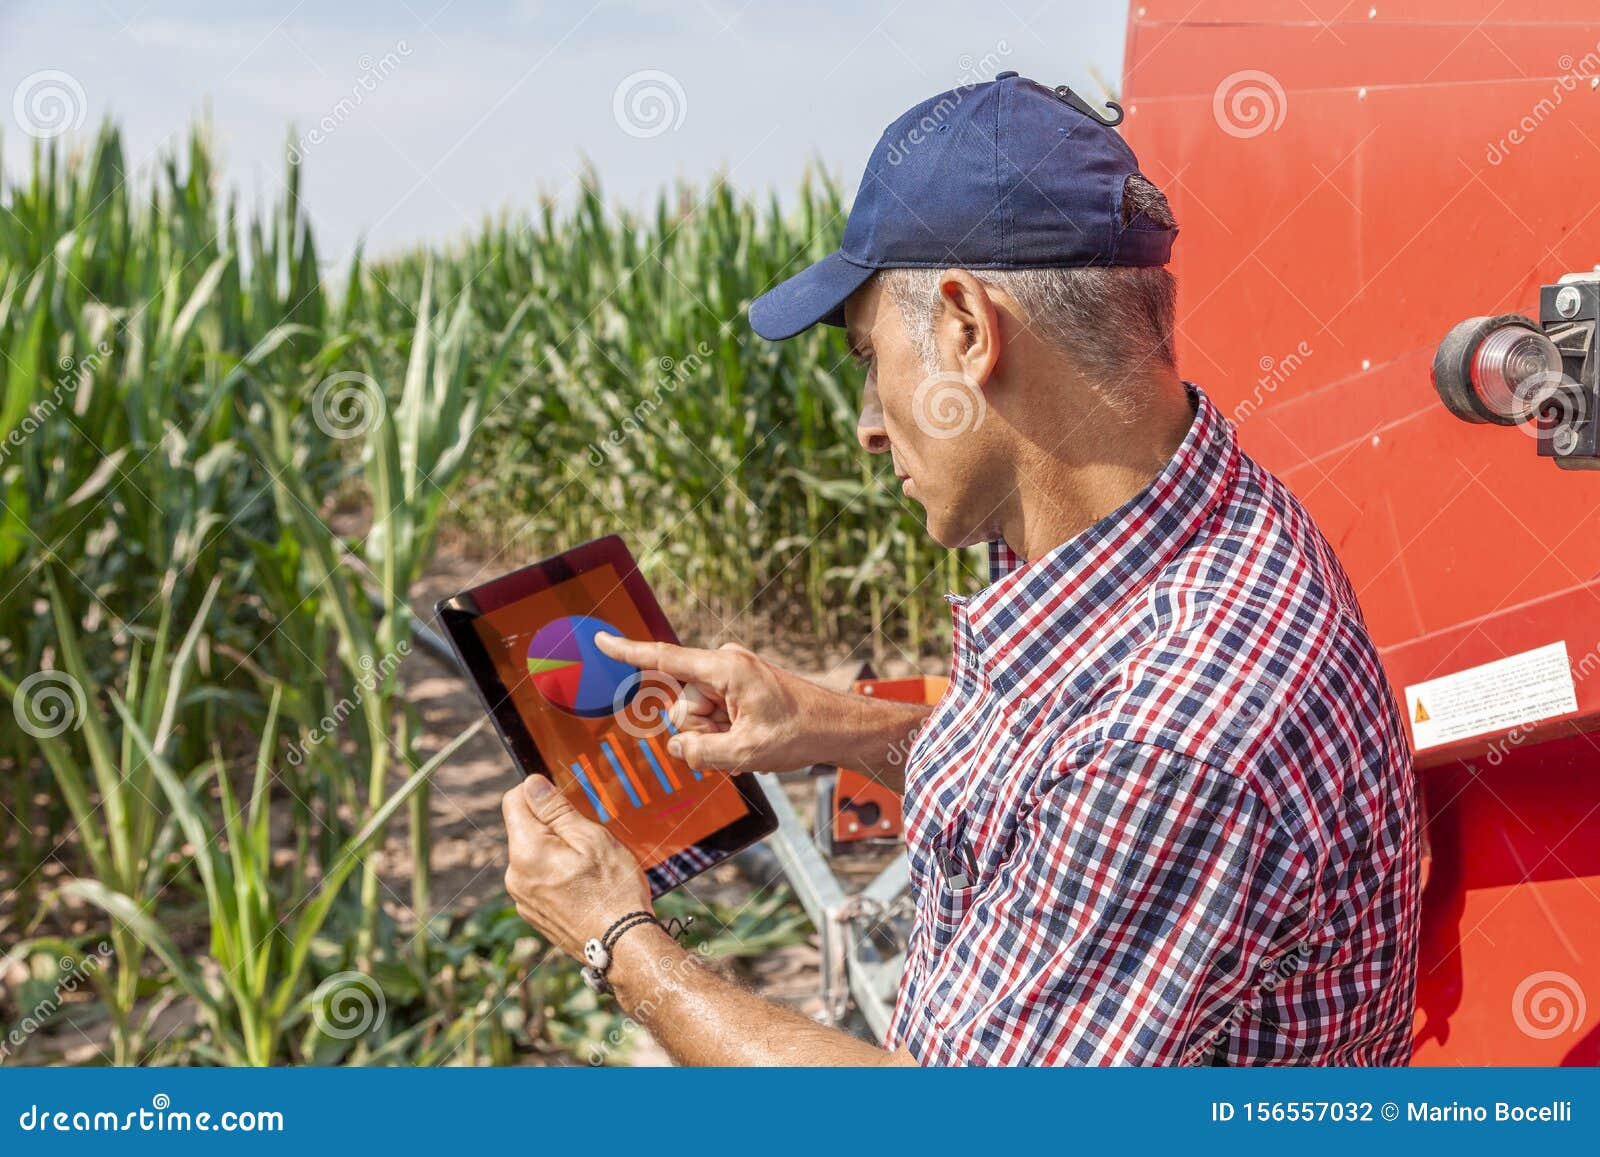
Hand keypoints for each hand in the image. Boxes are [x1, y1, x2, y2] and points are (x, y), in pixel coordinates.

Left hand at [501, 775, 650, 958]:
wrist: (622, 948)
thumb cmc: (613, 891)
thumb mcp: (591, 839)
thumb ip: (557, 810)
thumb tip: (532, 784)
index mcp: (526, 852)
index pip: (514, 800)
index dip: (539, 792)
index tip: (566, 801)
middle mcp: (515, 876)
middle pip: (525, 829)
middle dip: (552, 826)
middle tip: (589, 840)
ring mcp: (522, 898)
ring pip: (533, 855)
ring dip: (556, 851)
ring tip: (590, 867)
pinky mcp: (533, 914)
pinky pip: (539, 880)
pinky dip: (557, 874)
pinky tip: (584, 886)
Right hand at [594, 632, 842, 772]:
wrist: (837, 728)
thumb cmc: (800, 732)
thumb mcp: (745, 752)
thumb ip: (699, 752)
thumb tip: (675, 746)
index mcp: (725, 669)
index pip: (665, 659)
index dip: (628, 653)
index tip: (601, 642)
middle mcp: (724, 665)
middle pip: (682, 706)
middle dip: (701, 732)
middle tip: (739, 743)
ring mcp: (732, 677)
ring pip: (697, 716)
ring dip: (716, 737)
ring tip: (750, 742)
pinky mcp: (738, 688)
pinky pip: (713, 716)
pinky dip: (725, 734)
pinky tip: (751, 741)